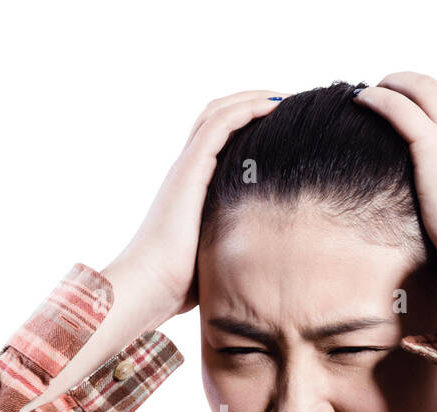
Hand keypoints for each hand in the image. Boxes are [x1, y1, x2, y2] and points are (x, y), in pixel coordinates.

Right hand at [101, 89, 285, 336]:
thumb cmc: (177, 286)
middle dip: (254, 103)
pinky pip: (219, 126)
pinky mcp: (189, 172)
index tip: (283, 124)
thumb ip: (234, 244)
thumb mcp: (215, 255)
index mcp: (191, 189)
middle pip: (217, 117)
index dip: (248, 123)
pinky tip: (274, 107)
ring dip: (255, 99)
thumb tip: (269, 261)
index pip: (219, 140)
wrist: (146, 289)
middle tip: (290, 103)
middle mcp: (186, 171)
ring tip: (288, 98)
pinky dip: (246, 110)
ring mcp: (186, 169)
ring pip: (219, 113)